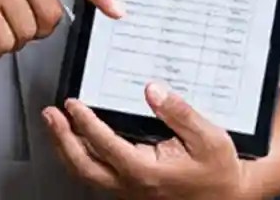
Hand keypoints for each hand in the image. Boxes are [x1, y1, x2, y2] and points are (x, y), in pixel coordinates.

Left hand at [43, 82, 252, 199]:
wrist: (229, 197)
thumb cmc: (218, 171)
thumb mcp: (209, 137)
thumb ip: (179, 112)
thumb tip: (152, 89)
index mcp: (147, 172)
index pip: (106, 145)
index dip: (86, 124)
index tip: (73, 104)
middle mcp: (132, 185)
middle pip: (83, 166)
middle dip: (62, 139)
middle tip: (50, 115)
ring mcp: (128, 192)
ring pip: (86, 174)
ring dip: (66, 148)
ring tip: (55, 124)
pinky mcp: (129, 191)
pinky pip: (96, 175)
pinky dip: (80, 157)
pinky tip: (76, 141)